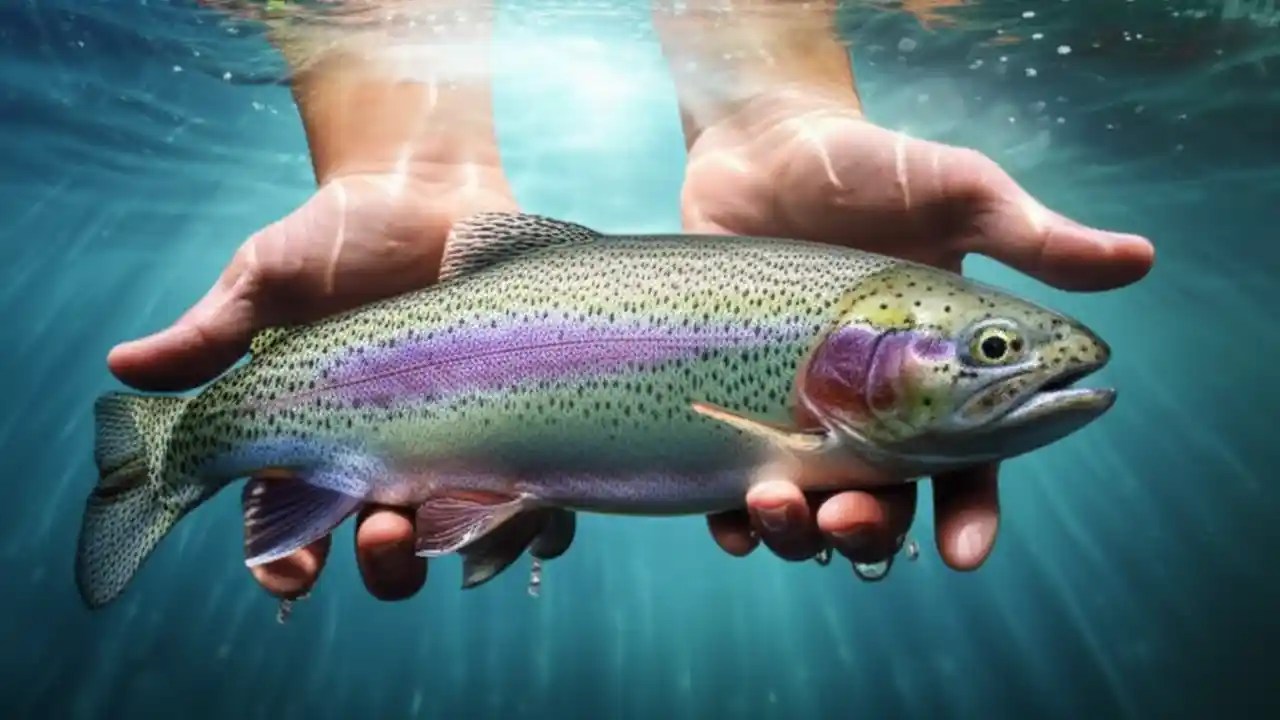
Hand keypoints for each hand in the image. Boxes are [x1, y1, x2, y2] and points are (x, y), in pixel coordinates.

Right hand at [109, 171, 516, 600]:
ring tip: (452, 517)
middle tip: (385, 530)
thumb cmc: (337, 236)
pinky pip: (535, 496)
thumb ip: (208, 334)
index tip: (291, 567)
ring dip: (455, 549)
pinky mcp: (517, 423)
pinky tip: (531, 510)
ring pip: (460, 537)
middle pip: (384, 551)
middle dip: (384, 564)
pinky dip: (535, 521)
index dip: (286, 561)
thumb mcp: (266, 281)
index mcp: (318, 443)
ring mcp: (456, 443)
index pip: (294, 530)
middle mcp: (387, 456)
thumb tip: (124, 365)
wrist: (426, 188)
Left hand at [678, 91, 1153, 571]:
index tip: (963, 552)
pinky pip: (730, 480)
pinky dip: (729, 518)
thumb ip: (1033, 238)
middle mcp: (868, 404)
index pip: (964, 464)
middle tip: (850, 520)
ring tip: (779, 508)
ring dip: (798, 532)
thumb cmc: (872, 167)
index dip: (971, 515)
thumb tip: (1140, 260)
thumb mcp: (957, 195)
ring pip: (807, 505)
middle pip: (881, 502)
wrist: (767, 144)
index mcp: (935, 375)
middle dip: (869, 530)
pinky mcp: (734, 397)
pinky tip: (728, 524)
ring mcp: (798, 405)